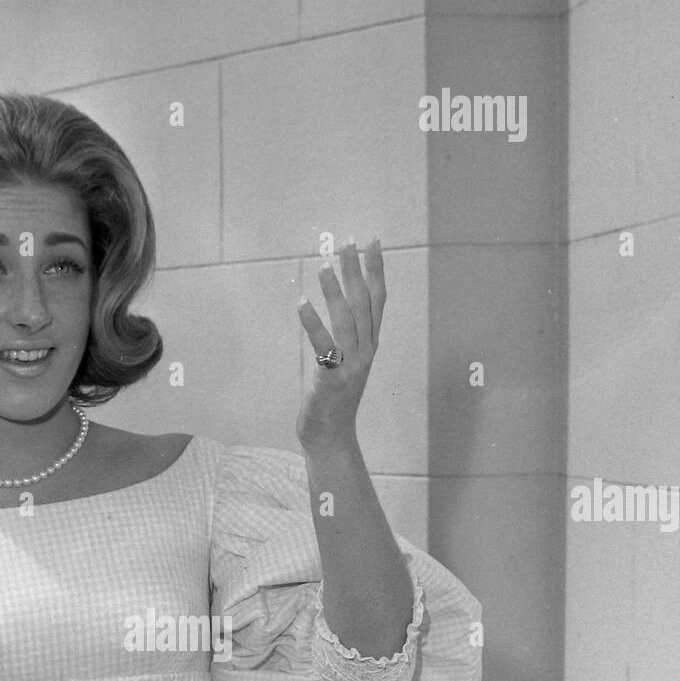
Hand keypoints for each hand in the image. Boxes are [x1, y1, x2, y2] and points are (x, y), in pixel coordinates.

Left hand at [295, 237, 385, 450]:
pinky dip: (313, 323)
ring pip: (347, 321)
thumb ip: (346, 338)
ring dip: (335, 291)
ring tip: (324, 265)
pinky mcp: (332, 379)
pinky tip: (302, 303)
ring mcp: (351, 366)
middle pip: (364, 304)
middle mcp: (365, 353)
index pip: (377, 301)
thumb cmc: (333, 401)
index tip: (373, 241)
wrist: (331, 439)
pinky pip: (324, 346)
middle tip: (347, 242)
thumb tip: (338, 307)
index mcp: (369, 346)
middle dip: (357, 271)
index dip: (376, 270)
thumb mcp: (344, 364)